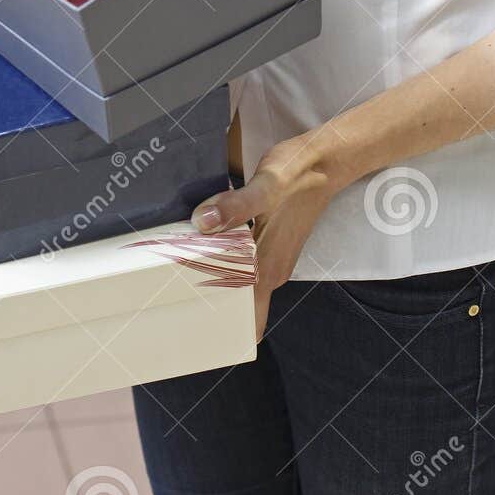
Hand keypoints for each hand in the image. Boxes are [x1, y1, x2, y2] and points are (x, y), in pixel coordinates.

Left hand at [191, 134, 339, 341]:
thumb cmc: (297, 173)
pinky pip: (242, 268)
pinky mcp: (270, 245)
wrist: (325, 160)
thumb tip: (202, 222)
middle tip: (169, 294)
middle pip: (238, 308)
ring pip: (239, 287)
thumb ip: (236, 206)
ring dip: (212, 283)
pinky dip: (222, 264)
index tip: (192, 329)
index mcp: (267, 269)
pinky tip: (201, 248)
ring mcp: (271, 260)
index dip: (223, 334)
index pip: (249, 324)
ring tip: (176, 271)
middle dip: (207, 307)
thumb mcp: (267, 185)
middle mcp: (271, 272)